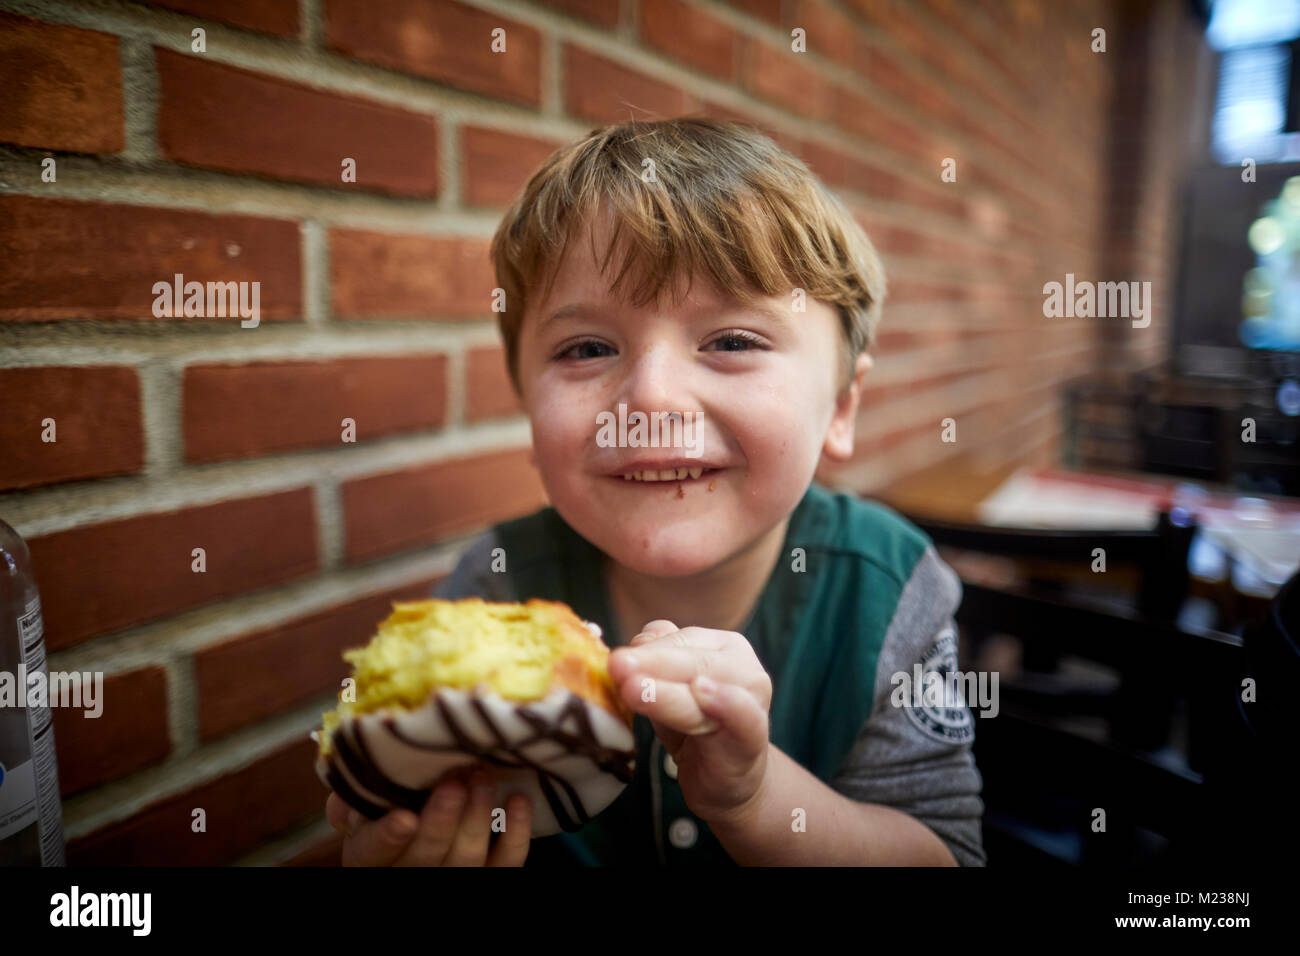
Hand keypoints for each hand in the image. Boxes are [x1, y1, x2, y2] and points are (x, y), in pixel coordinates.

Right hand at [325, 768, 531, 865]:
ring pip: (466, 859)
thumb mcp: (366, 804)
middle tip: (456, 782)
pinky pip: (506, 865)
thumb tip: (344, 798)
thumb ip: (356, 795)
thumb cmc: (393, 807)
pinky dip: (516, 834)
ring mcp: (450, 878)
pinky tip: (518, 801)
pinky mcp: (487, 876)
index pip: (373, 852)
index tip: (406, 815)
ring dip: (477, 816)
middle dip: (442, 819)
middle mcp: (408, 872)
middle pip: (424, 856)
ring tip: (483, 778)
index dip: (389, 836)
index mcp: (371, 855)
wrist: (430, 831)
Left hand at [608, 620, 772, 826]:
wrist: (725, 782)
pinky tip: (702, 693)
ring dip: (669, 689)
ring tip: (633, 689)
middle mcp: (743, 666)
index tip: (611, 659)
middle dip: (651, 663)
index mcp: (722, 647)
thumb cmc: (692, 728)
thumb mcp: (665, 691)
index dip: (646, 648)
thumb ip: (654, 661)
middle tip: (615, 665)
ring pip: (707, 685)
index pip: (679, 640)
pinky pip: (743, 716)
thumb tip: (637, 643)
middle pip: (692, 660)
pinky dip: (725, 703)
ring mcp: (753, 699)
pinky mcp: (753, 736)